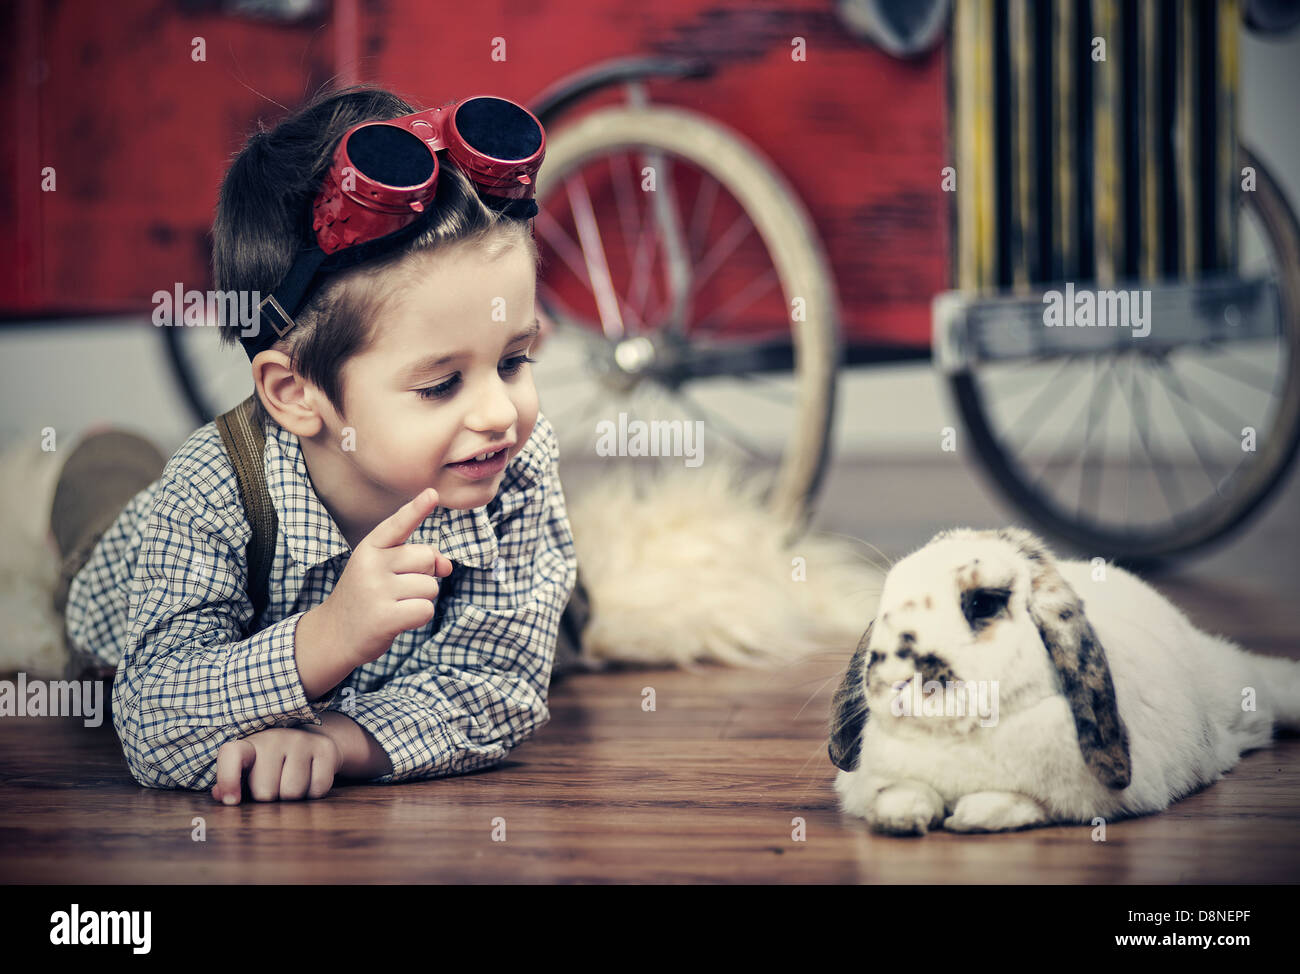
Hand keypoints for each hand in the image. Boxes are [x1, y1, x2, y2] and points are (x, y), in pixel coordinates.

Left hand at [211, 726, 342, 804]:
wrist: (309, 740)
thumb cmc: (269, 764)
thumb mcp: (248, 771)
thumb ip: (230, 784)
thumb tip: (221, 795)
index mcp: (249, 744)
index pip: (231, 755)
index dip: (228, 779)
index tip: (232, 801)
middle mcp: (275, 738)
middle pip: (265, 791)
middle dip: (269, 798)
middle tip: (274, 787)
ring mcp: (301, 741)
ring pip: (292, 792)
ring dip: (291, 799)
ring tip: (291, 784)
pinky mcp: (325, 749)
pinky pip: (317, 788)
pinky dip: (313, 794)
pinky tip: (309, 781)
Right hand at [317, 487, 453, 668]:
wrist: (332, 635)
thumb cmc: (365, 598)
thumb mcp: (383, 571)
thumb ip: (416, 561)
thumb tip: (447, 566)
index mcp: (369, 548)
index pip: (397, 525)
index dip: (417, 509)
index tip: (432, 493)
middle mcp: (371, 564)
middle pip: (426, 556)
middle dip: (423, 574)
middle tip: (396, 589)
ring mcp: (376, 590)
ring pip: (430, 586)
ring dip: (420, 599)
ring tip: (393, 605)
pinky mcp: (384, 617)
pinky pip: (426, 610)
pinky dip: (419, 617)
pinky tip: (397, 620)